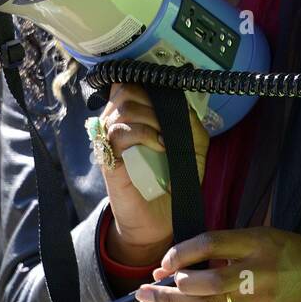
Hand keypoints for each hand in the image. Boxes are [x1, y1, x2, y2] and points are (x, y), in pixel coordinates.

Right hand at [97, 82, 209, 264]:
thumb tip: (182, 100)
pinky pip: (118, 132)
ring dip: (151, 118)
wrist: (160, 219)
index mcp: (132, 117)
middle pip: (127, 90)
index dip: (147, 84)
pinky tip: (159, 146)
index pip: (130, 83)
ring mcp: (110, 142)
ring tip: (165, 138)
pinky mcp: (109, 160)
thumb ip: (188, 121)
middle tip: (167, 123)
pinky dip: (143, 134)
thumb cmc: (172, 180)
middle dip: (153, 101)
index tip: (165, 97)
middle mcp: (117, 124)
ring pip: (123, 108)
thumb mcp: (191, 146)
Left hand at [135, 228, 300, 301]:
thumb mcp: (260, 235)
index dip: (182, 252)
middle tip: (152, 284)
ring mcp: (259, 301)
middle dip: (174, 286)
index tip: (166, 260)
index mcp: (258, 242)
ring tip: (148, 300)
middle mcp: (259, 272)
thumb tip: (179, 260)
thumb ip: (225, 246)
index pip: (212, 244)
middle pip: (208, 282)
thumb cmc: (286, 252)